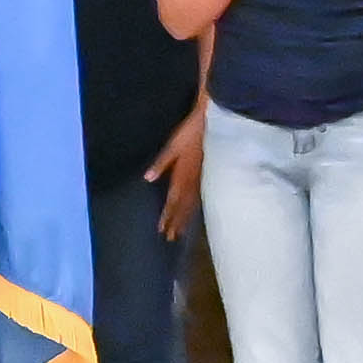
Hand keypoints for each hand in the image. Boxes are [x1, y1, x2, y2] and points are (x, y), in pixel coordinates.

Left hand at [148, 102, 207, 242]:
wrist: (215, 124)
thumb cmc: (190, 133)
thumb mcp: (172, 146)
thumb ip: (161, 163)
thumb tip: (148, 178)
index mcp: (182, 176)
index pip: (173, 201)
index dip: (168, 216)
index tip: (162, 230)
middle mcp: (193, 182)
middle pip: (183, 207)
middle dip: (176, 222)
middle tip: (170, 237)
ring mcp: (202, 180)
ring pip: (193, 204)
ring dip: (185, 219)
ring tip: (180, 232)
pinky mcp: (208, 175)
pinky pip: (200, 197)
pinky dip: (194, 208)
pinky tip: (193, 213)